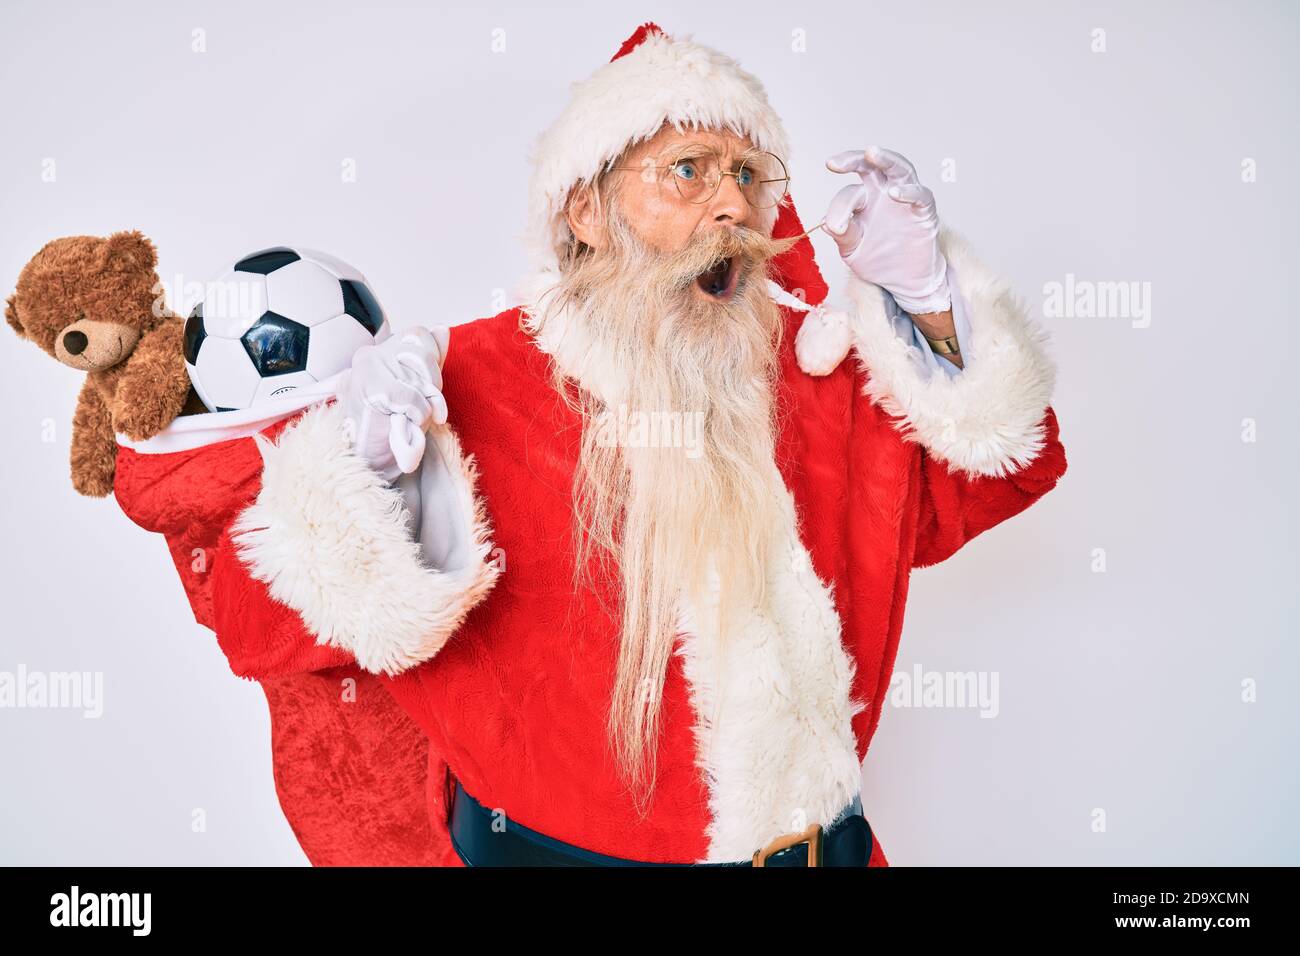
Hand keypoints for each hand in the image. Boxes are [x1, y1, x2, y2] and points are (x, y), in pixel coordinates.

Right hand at [339, 326, 449, 481]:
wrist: (371, 462)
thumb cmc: (395, 427)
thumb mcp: (418, 389)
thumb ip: (430, 359)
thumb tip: (442, 328)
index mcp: (380, 352)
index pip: (419, 335)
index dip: (433, 362)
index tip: (426, 389)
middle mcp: (369, 355)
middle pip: (423, 354)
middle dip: (431, 386)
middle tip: (418, 409)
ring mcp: (366, 372)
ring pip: (419, 375)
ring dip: (424, 403)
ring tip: (409, 418)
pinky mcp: (368, 391)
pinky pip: (411, 397)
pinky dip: (416, 414)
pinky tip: (404, 424)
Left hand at [824, 146, 950, 314]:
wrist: (904, 280)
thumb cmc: (878, 260)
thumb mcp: (853, 250)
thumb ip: (843, 236)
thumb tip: (825, 223)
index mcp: (863, 200)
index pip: (849, 193)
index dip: (839, 208)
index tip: (833, 226)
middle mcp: (883, 194)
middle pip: (870, 166)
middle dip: (853, 159)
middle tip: (835, 163)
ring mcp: (905, 200)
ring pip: (898, 168)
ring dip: (886, 159)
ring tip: (871, 152)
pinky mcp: (924, 211)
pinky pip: (920, 194)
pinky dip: (909, 191)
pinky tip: (895, 193)